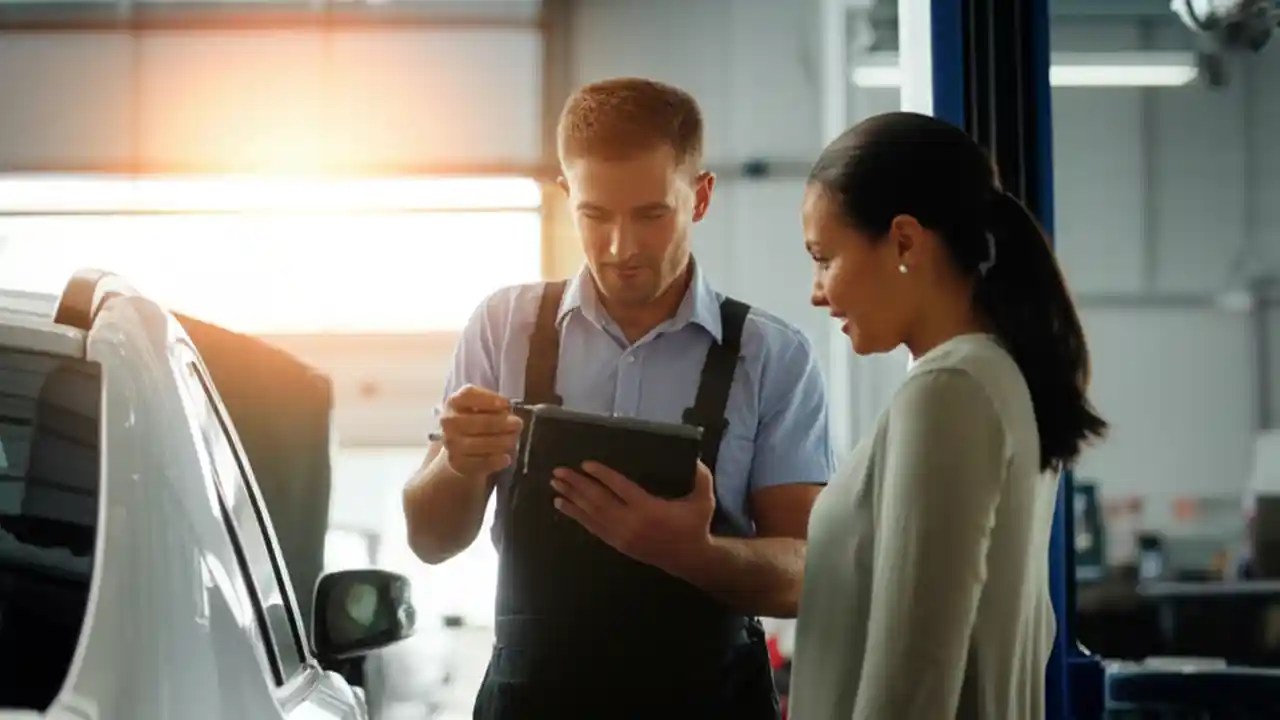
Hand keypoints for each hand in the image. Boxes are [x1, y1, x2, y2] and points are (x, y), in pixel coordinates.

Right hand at [437, 385, 521, 480]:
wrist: (459, 448)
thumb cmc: (475, 420)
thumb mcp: (481, 406)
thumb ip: (493, 404)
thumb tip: (507, 409)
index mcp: (454, 402)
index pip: (469, 395)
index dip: (489, 399)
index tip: (506, 404)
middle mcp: (449, 421)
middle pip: (479, 421)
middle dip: (502, 423)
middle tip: (518, 424)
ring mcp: (451, 443)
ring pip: (480, 443)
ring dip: (502, 441)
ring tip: (513, 440)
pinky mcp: (457, 462)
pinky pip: (480, 462)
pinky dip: (495, 460)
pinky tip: (506, 458)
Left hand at [550, 460, 715, 573]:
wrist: (690, 559)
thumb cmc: (695, 525)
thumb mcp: (704, 500)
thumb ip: (701, 477)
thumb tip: (694, 456)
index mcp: (649, 509)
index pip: (620, 488)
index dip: (602, 475)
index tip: (585, 464)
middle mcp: (631, 523)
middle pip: (598, 501)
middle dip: (577, 485)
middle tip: (558, 472)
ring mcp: (621, 536)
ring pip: (591, 515)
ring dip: (571, 499)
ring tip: (555, 486)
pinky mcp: (617, 544)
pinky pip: (592, 528)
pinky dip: (576, 516)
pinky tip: (562, 506)